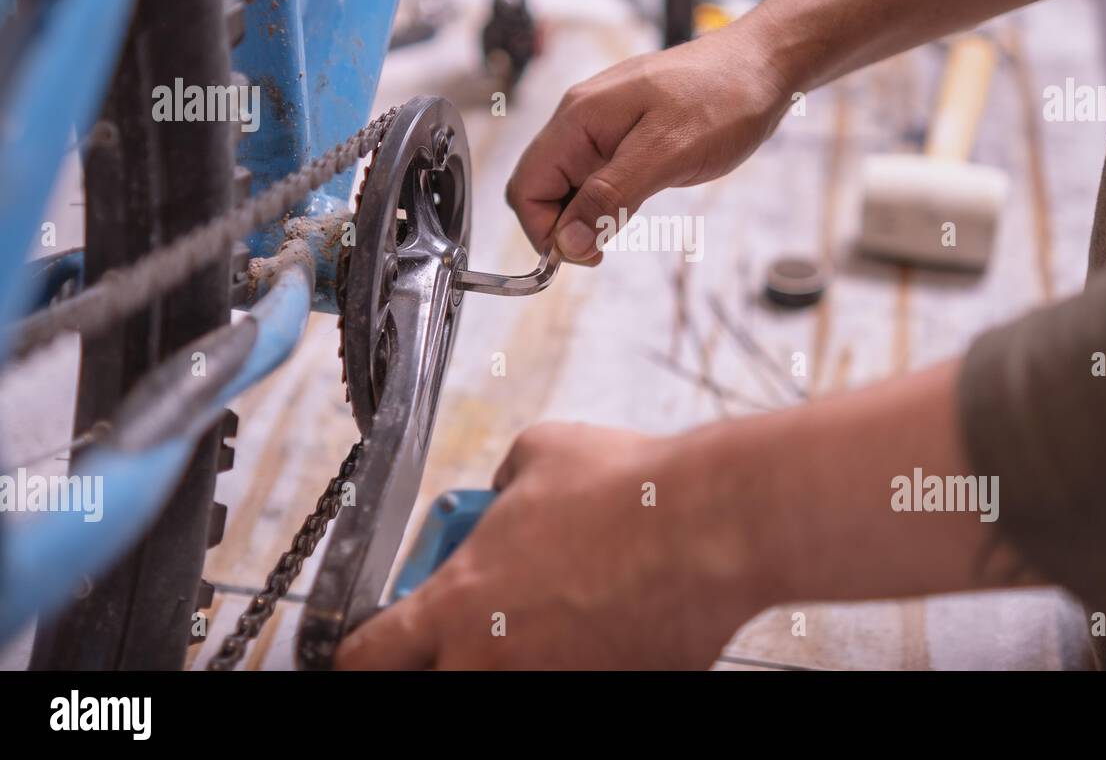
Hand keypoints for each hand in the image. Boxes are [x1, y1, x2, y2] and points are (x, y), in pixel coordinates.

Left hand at [334, 422, 758, 669]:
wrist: (708, 526)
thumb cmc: (624, 488)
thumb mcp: (538, 453)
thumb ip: (500, 485)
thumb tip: (503, 492)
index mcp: (457, 602)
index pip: (368, 656)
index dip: (361, 651)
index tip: (372, 644)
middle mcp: (491, 659)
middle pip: (430, 680)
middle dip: (442, 651)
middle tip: (472, 618)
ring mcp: (549, 683)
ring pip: (508, 676)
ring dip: (520, 646)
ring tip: (563, 601)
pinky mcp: (605, 689)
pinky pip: (576, 672)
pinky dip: (584, 649)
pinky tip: (613, 610)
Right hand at [505, 21, 791, 263]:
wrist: (764, 64)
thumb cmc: (724, 98)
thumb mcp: (667, 154)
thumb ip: (611, 196)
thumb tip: (566, 241)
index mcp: (579, 118)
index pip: (526, 187)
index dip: (544, 231)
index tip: (585, 254)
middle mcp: (580, 118)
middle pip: (540, 187)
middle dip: (562, 227)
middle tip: (603, 250)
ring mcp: (601, 125)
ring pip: (568, 184)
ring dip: (585, 216)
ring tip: (622, 227)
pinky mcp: (624, 133)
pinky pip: (595, 175)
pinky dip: (604, 201)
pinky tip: (631, 209)